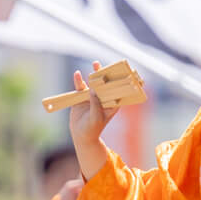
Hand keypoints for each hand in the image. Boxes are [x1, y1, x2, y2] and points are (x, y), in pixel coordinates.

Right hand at [68, 64, 113, 181]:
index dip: (121, 81)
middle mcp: (102, 98)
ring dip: (95, 73)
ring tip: (95, 64)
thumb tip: (92, 90)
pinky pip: (80, 87)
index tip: (123, 72)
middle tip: (109, 65)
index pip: (118, 90)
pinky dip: (79, 80)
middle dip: (108, 74)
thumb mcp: (96, 117)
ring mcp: (91, 97)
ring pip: (93, 83)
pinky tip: (77, 74)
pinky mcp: (81, 97)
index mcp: (111, 103)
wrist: (81, 135)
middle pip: (106, 83)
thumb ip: (95, 104)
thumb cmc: (92, 129)